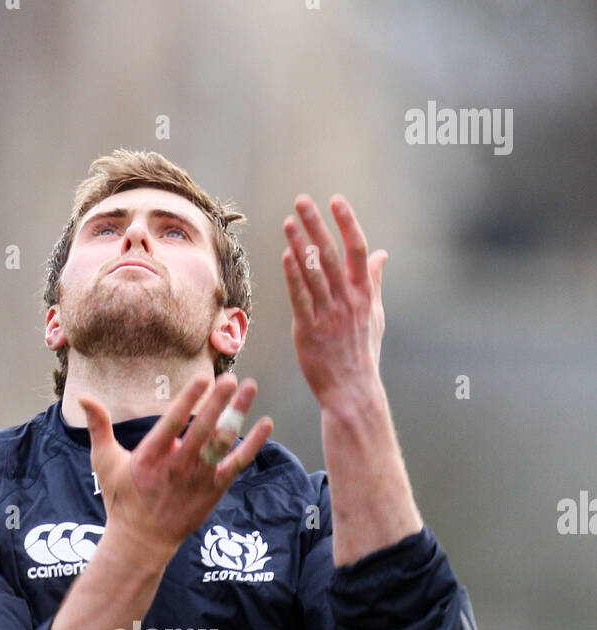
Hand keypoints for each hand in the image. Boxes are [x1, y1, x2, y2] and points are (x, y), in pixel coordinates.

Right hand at [77, 374, 272, 564]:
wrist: (142, 542)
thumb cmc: (122, 499)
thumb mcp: (104, 462)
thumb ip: (98, 427)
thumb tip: (84, 397)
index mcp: (150, 457)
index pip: (172, 423)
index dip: (188, 400)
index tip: (202, 378)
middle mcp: (177, 467)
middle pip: (202, 430)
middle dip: (218, 402)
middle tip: (232, 378)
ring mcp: (198, 479)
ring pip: (222, 442)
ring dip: (237, 414)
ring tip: (250, 389)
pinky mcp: (214, 489)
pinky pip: (237, 463)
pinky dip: (253, 444)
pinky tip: (266, 423)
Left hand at [282, 194, 386, 408]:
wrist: (352, 391)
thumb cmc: (362, 352)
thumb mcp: (374, 315)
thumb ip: (374, 282)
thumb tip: (382, 255)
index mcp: (364, 294)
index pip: (358, 250)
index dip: (347, 222)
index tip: (336, 200)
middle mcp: (348, 300)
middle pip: (331, 254)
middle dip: (317, 224)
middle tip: (302, 200)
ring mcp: (328, 315)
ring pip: (314, 273)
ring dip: (300, 244)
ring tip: (288, 222)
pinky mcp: (309, 331)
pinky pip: (301, 299)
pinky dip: (294, 276)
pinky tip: (285, 257)